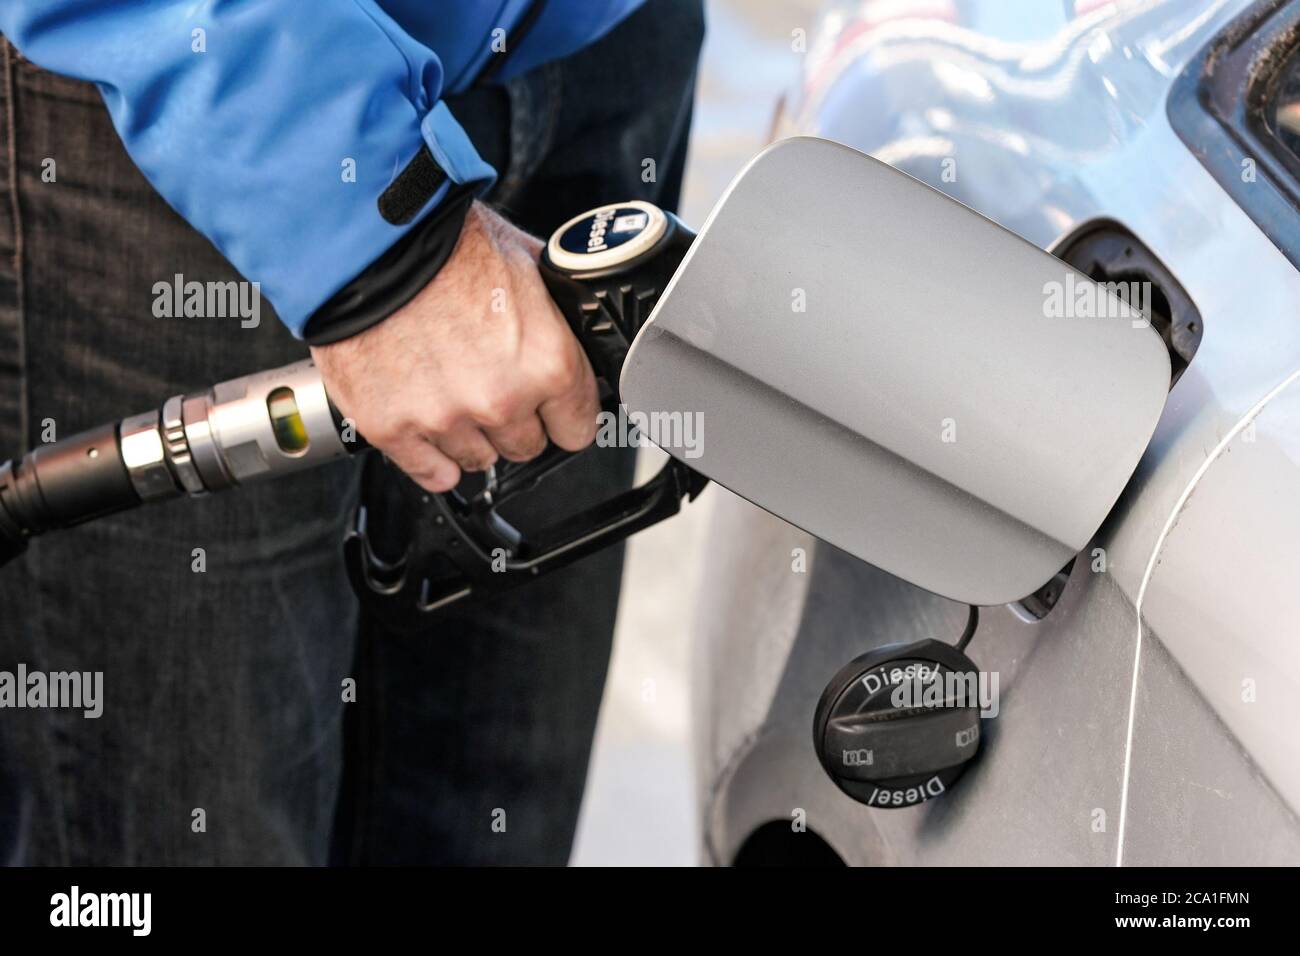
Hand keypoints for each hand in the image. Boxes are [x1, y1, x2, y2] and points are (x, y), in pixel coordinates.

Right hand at [311, 201, 599, 492]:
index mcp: (547, 362)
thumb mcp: (524, 260)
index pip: (578, 428)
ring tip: (453, 393)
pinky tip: (432, 434)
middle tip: (493, 384)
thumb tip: (569, 323)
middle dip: (515, 419)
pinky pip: (429, 473)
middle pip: (527, 446)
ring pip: (479, 459)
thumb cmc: (442, 240)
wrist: (368, 240)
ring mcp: (444, 419)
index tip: (553, 408)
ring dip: (471, 435)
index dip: (565, 413)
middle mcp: (500, 399)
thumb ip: (551, 307)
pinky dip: (432, 459)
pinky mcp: (392, 428)